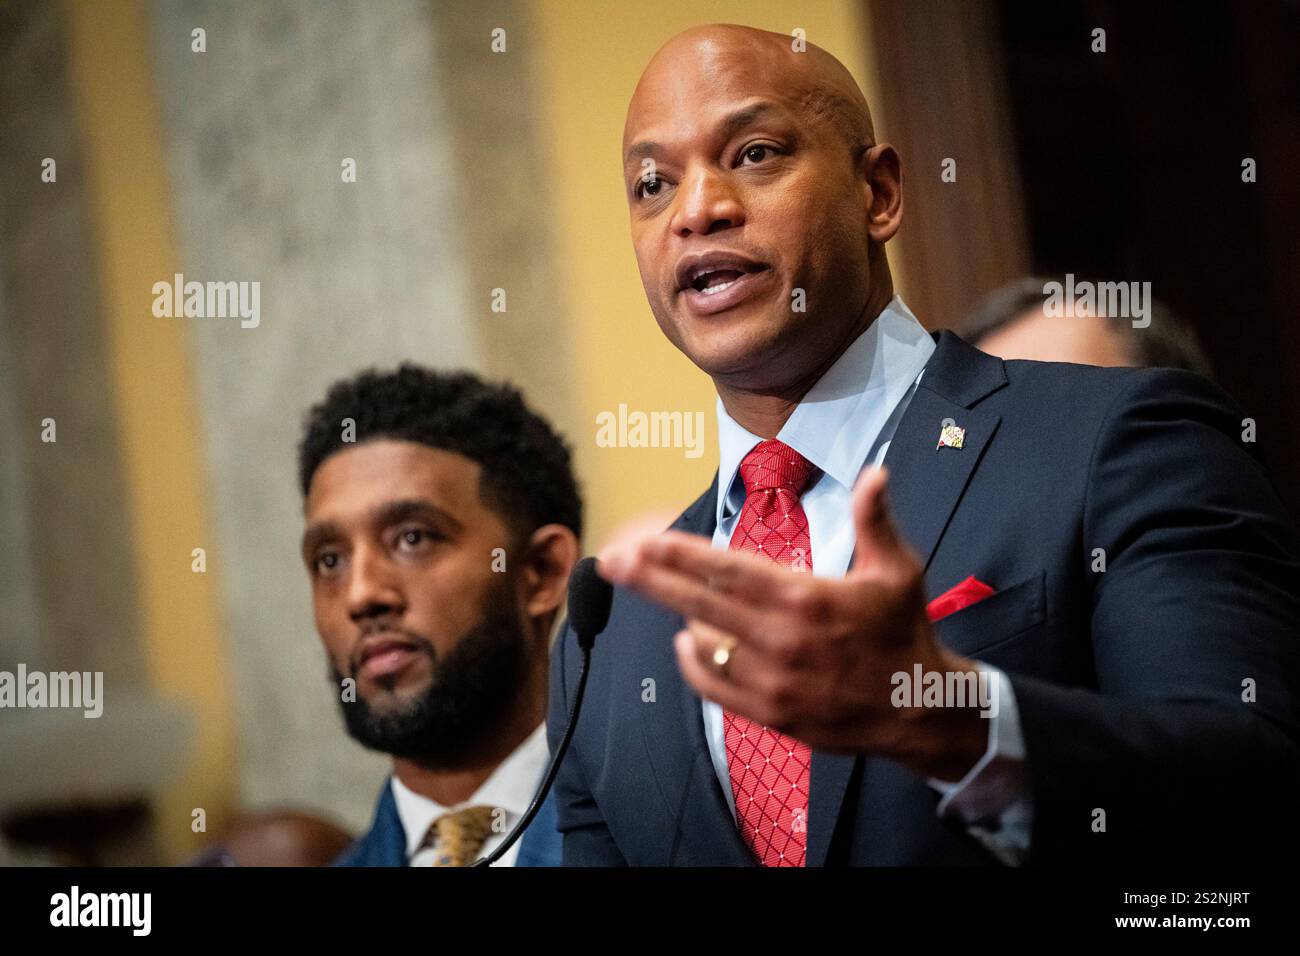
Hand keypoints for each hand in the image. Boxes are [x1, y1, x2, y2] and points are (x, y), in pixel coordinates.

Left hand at [597, 466, 987, 781]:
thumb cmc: (902, 632)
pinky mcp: (767, 712)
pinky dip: (693, 662)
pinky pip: (712, 686)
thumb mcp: (897, 570)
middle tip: (611, 561)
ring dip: (684, 619)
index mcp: (806, 598)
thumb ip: (875, 520)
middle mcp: (781, 639)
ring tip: (677, 599)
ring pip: (703, 644)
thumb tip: (875, 472)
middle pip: (699, 604)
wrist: (916, 709)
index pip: (730, 571)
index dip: (683, 555)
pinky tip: (687, 642)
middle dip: (650, 580)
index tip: (647, 540)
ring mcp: (770, 680)